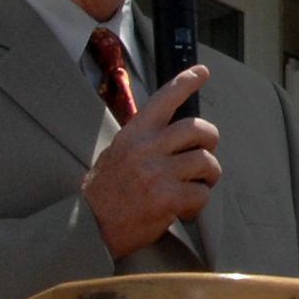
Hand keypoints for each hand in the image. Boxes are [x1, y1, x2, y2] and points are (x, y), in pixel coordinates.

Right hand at [82, 66, 220, 258]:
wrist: (88, 226)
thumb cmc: (105, 192)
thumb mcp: (117, 153)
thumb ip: (144, 141)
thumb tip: (175, 135)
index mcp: (133, 134)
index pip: (163, 99)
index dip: (185, 83)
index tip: (201, 72)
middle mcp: (146, 148)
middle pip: (198, 130)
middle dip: (210, 142)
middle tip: (205, 156)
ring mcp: (157, 173)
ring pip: (206, 162)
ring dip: (208, 176)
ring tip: (195, 187)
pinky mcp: (167, 198)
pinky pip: (201, 194)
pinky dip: (198, 203)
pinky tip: (183, 209)